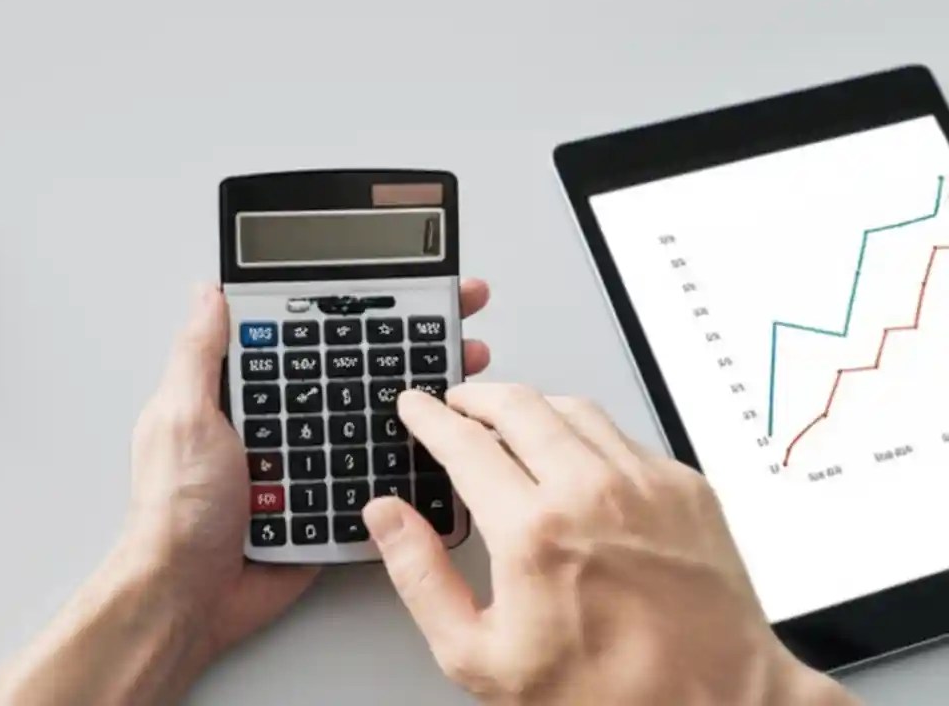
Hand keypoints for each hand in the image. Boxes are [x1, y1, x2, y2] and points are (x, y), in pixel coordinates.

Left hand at [124, 278, 492, 661]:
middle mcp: (272, 422)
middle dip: (398, 348)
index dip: (345, 308)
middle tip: (450, 326)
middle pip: (344, 373)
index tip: (390, 289)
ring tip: (460, 374)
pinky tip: (439, 441)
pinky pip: (366, 475)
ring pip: (363, 422)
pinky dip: (400, 461)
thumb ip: (200, 356)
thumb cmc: (174, 512)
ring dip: (410, 402)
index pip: (300, 335)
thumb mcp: (183, 417)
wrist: (188, 599)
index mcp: (237, 393)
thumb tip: (209, 294)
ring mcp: (299, 463)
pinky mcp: (321, 504)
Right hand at [361, 385, 860, 705]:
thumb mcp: (481, 657)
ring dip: (532, 405)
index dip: (430, 417)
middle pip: (519, 404)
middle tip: (457, 404)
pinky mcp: (685, 487)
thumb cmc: (605, 694)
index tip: (416, 405)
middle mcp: (591, 491)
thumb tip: (387, 517)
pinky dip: (587, 433)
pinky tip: (576, 458)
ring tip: (511, 422)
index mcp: (533, 530)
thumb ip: (422, 576)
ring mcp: (646, 482)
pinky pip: (624, 435)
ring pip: (574, 408)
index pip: (464, 441)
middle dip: (476, 396)